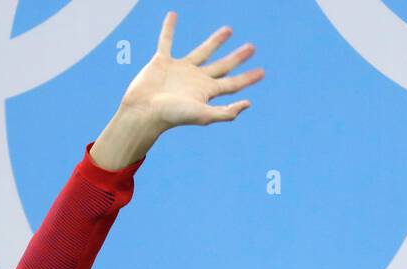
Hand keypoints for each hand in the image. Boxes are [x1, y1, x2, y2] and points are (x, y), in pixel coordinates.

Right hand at [90, 11, 263, 169]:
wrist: (144, 112)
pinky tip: (172, 15)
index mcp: (206, 92)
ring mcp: (180, 70)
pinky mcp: (161, 61)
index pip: (232, 84)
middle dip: (237, 58)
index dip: (247, 78)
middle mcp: (196, 80)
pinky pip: (166, 41)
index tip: (262, 72)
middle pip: (222, 66)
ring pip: (202, 51)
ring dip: (215, 41)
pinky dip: (168, 28)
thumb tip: (248, 104)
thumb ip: (225, 112)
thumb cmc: (172, 116)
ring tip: (228, 30)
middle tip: (251, 47)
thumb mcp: (202, 115)